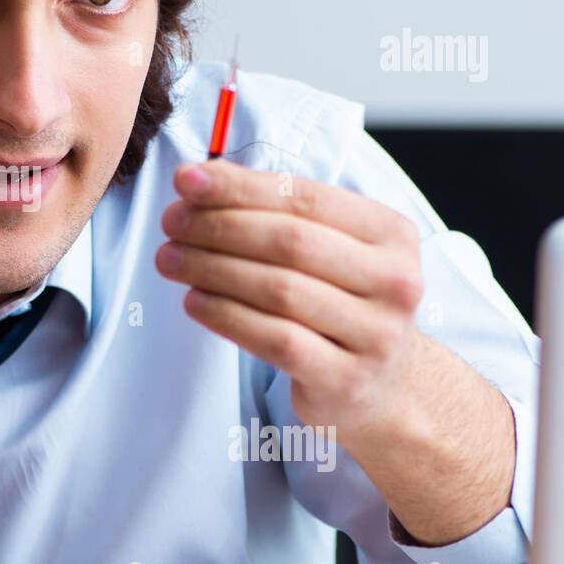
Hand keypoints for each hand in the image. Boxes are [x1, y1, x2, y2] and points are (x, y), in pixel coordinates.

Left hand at [154, 159, 424, 441]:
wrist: (381, 384)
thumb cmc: (339, 300)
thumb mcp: (325, 247)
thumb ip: (270, 210)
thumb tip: (198, 179)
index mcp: (391, 233)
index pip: (304, 197)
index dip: (239, 187)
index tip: (186, 181)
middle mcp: (394, 281)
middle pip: (290, 242)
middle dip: (218, 227)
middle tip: (171, 223)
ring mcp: (376, 334)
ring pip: (279, 290)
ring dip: (212, 269)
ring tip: (170, 259)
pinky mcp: (346, 379)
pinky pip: (275, 340)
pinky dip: (226, 316)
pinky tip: (194, 301)